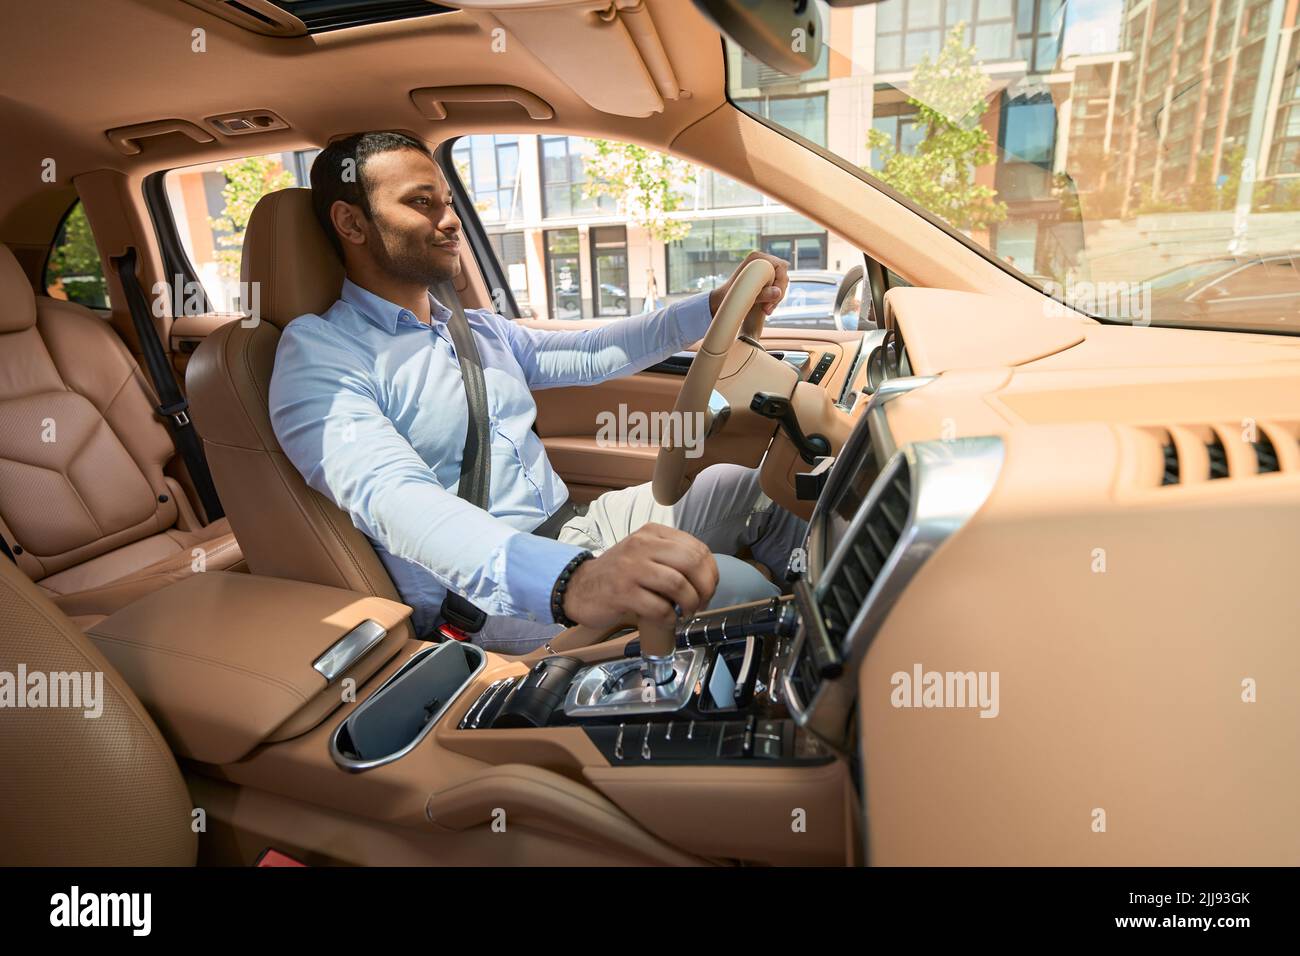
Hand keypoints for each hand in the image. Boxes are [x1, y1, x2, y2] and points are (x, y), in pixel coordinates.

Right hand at [561, 523, 718, 629]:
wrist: (580, 586)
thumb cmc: (618, 573)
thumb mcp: (644, 552)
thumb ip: (671, 556)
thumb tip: (706, 577)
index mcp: (653, 533)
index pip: (697, 548)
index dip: (710, 573)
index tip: (707, 590)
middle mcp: (642, 545)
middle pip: (692, 562)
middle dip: (705, 589)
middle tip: (700, 603)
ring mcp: (631, 568)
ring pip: (678, 584)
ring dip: (689, 604)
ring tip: (685, 612)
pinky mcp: (622, 592)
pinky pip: (659, 607)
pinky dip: (669, 618)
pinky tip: (667, 620)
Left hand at [708, 251, 788, 317]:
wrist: (722, 299)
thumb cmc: (730, 296)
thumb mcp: (747, 296)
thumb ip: (764, 294)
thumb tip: (778, 292)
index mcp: (757, 258)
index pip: (780, 267)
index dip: (780, 284)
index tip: (773, 301)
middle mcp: (762, 260)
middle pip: (782, 275)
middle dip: (779, 293)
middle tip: (768, 309)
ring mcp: (765, 268)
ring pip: (781, 283)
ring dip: (777, 298)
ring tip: (766, 310)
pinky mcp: (766, 277)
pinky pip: (777, 287)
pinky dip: (774, 298)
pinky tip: (767, 308)